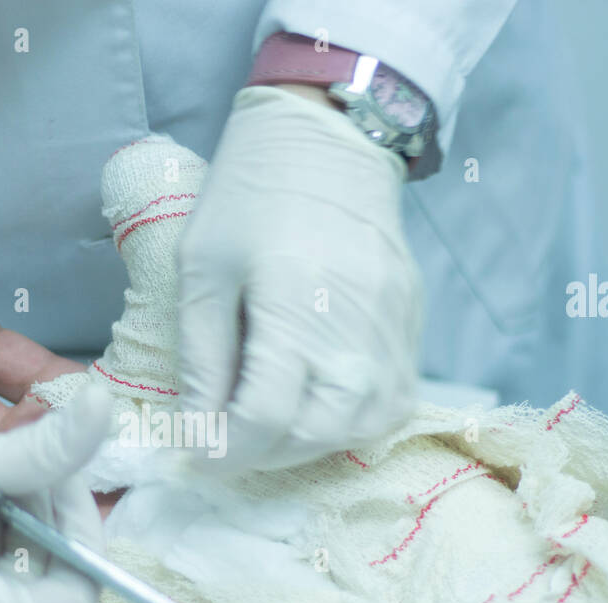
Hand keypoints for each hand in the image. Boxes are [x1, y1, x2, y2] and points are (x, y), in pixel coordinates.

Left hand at [177, 85, 423, 469]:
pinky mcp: (412, 327)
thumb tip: (199, 430)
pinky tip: (314, 407)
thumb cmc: (250, 197)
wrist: (327, 142)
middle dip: (263, 453)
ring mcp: (393, 331)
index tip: (196, 456)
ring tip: (269, 430)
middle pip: (316, 432)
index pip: (265, 416)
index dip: (224, 450)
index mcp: (295, 307)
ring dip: (309, 444)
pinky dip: (350, 421)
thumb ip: (202, 358)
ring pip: (361, 427)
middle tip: (226, 444)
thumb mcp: (202, 272)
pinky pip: (391, 402)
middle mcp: (356, 330)